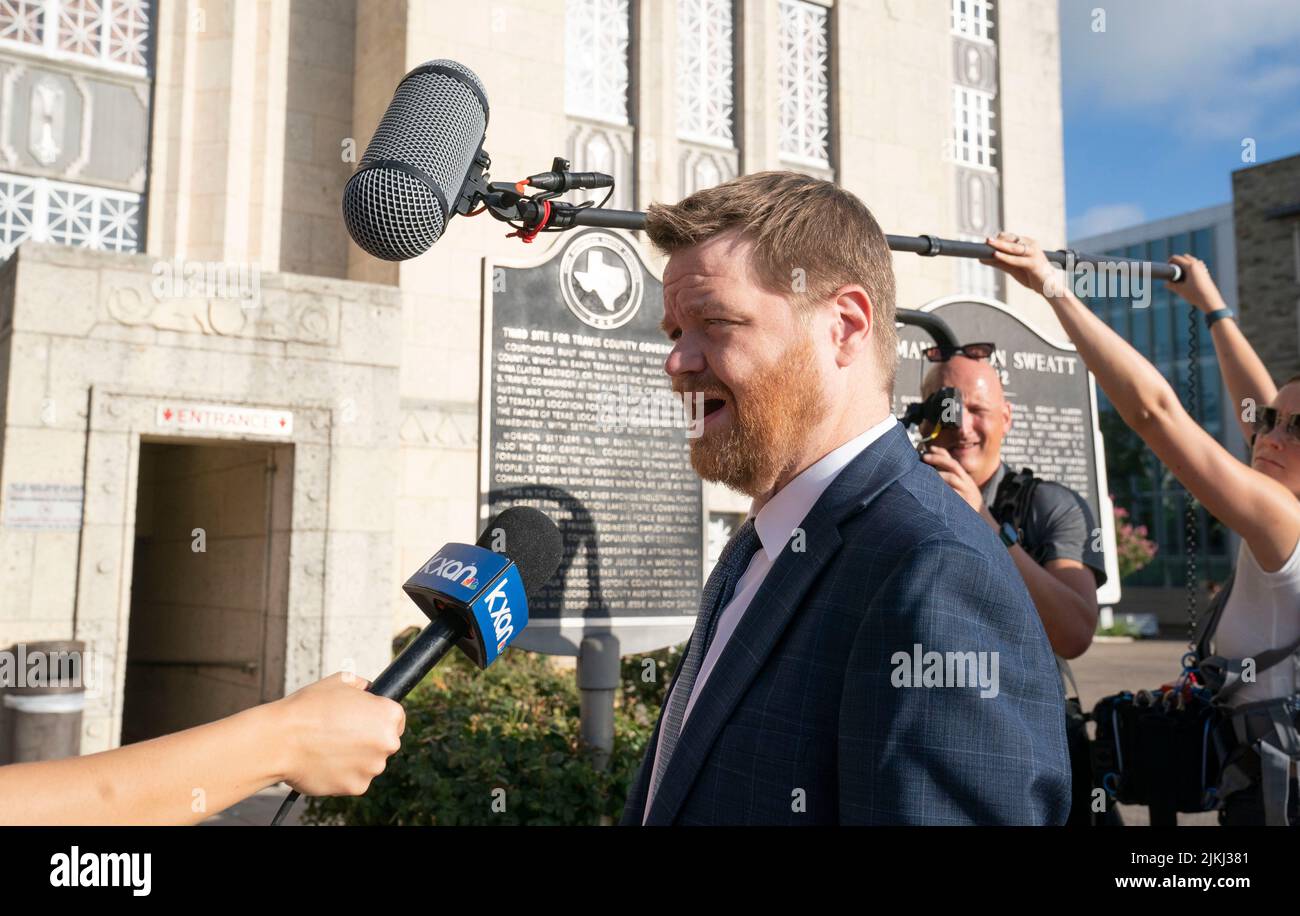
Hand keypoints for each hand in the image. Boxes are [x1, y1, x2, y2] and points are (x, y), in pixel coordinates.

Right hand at [272, 672, 405, 796]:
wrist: (281, 739)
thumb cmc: (308, 707)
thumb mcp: (340, 681)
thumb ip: (362, 686)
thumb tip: (369, 690)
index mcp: (388, 714)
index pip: (396, 719)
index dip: (378, 719)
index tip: (365, 722)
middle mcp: (388, 742)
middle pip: (385, 743)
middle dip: (368, 740)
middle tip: (341, 734)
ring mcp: (373, 767)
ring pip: (369, 763)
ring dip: (355, 759)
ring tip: (328, 747)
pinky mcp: (356, 787)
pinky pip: (354, 780)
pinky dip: (342, 774)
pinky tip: (324, 762)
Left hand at [920, 445, 988, 518]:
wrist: (978, 521)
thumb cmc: (963, 503)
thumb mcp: (958, 489)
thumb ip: (946, 478)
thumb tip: (930, 467)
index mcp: (964, 478)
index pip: (952, 461)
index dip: (941, 453)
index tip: (929, 448)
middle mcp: (966, 482)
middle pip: (953, 465)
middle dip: (938, 459)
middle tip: (924, 457)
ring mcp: (966, 492)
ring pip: (953, 478)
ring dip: (939, 474)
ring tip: (927, 473)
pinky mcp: (965, 502)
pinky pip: (953, 494)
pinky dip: (944, 490)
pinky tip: (934, 490)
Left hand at [981, 232, 1058, 296]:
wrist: (1048, 287)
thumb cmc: (1031, 276)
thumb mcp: (1013, 268)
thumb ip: (1000, 262)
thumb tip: (982, 259)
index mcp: (1028, 243)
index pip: (1011, 237)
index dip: (999, 238)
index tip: (986, 242)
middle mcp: (1031, 245)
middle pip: (1011, 240)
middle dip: (998, 240)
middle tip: (986, 240)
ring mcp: (1033, 253)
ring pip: (1013, 248)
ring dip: (1000, 245)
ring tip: (988, 244)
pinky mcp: (1033, 263)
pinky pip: (1017, 259)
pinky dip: (1005, 257)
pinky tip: (995, 255)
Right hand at [1166, 254, 1225, 313]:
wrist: (1209, 300)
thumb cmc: (1195, 295)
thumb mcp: (1180, 290)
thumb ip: (1171, 285)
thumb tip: (1166, 283)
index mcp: (1190, 267)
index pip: (1177, 258)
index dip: (1170, 261)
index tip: (1167, 267)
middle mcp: (1197, 265)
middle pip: (1185, 257)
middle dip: (1178, 261)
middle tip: (1173, 269)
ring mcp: (1203, 268)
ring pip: (1193, 260)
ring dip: (1186, 263)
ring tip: (1181, 272)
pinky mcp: (1206, 273)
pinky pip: (1198, 265)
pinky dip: (1192, 266)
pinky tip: (1190, 275)